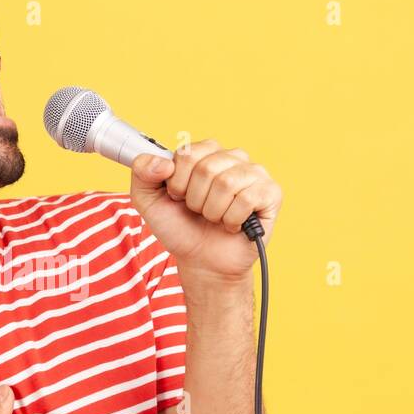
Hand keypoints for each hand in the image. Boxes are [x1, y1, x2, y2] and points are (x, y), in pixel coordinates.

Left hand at [129, 139, 282, 282]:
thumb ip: (141, 173)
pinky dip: (232, 220)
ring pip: (226, 183)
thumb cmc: (180, 227)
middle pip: (206, 169)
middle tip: (199, 211)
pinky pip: (247, 199)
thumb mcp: (148, 201)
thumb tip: (163, 162)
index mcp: (205, 152)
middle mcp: (232, 157)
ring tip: (215, 218)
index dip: (177, 183)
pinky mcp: (271, 193)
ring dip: (213, 211)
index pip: (187, 153)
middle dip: (195, 200)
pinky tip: (233, 224)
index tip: (178, 197)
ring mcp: (254, 173)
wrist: (202, 261)